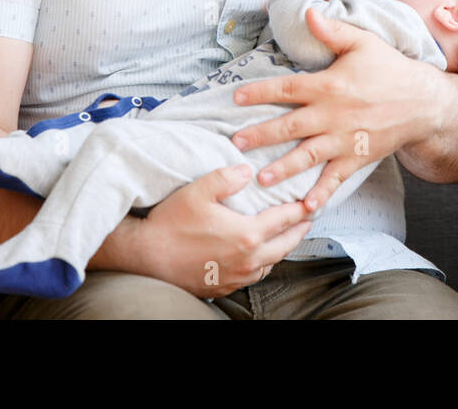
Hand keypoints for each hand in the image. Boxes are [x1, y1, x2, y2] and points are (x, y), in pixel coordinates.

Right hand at [135, 164, 312, 297]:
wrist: (146, 257)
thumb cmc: (170, 224)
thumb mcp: (198, 191)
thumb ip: (227, 177)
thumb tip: (247, 170)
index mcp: (247, 234)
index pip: (284, 219)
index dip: (300, 209)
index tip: (311, 202)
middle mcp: (248, 259)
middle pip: (285, 244)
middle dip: (299, 230)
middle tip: (307, 219)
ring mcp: (237, 276)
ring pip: (271, 263)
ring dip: (283, 248)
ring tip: (287, 236)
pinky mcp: (225, 286)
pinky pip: (255, 276)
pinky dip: (264, 263)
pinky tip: (261, 256)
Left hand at [230, 6, 440, 210]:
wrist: (424, 102)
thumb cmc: (390, 69)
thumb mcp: (363, 42)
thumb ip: (332, 31)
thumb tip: (307, 13)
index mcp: (330, 85)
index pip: (288, 88)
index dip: (261, 92)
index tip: (236, 97)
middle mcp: (333, 115)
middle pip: (291, 126)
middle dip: (262, 135)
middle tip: (237, 144)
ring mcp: (345, 139)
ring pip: (308, 156)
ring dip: (284, 168)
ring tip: (261, 179)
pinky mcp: (357, 157)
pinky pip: (336, 178)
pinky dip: (321, 193)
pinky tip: (305, 208)